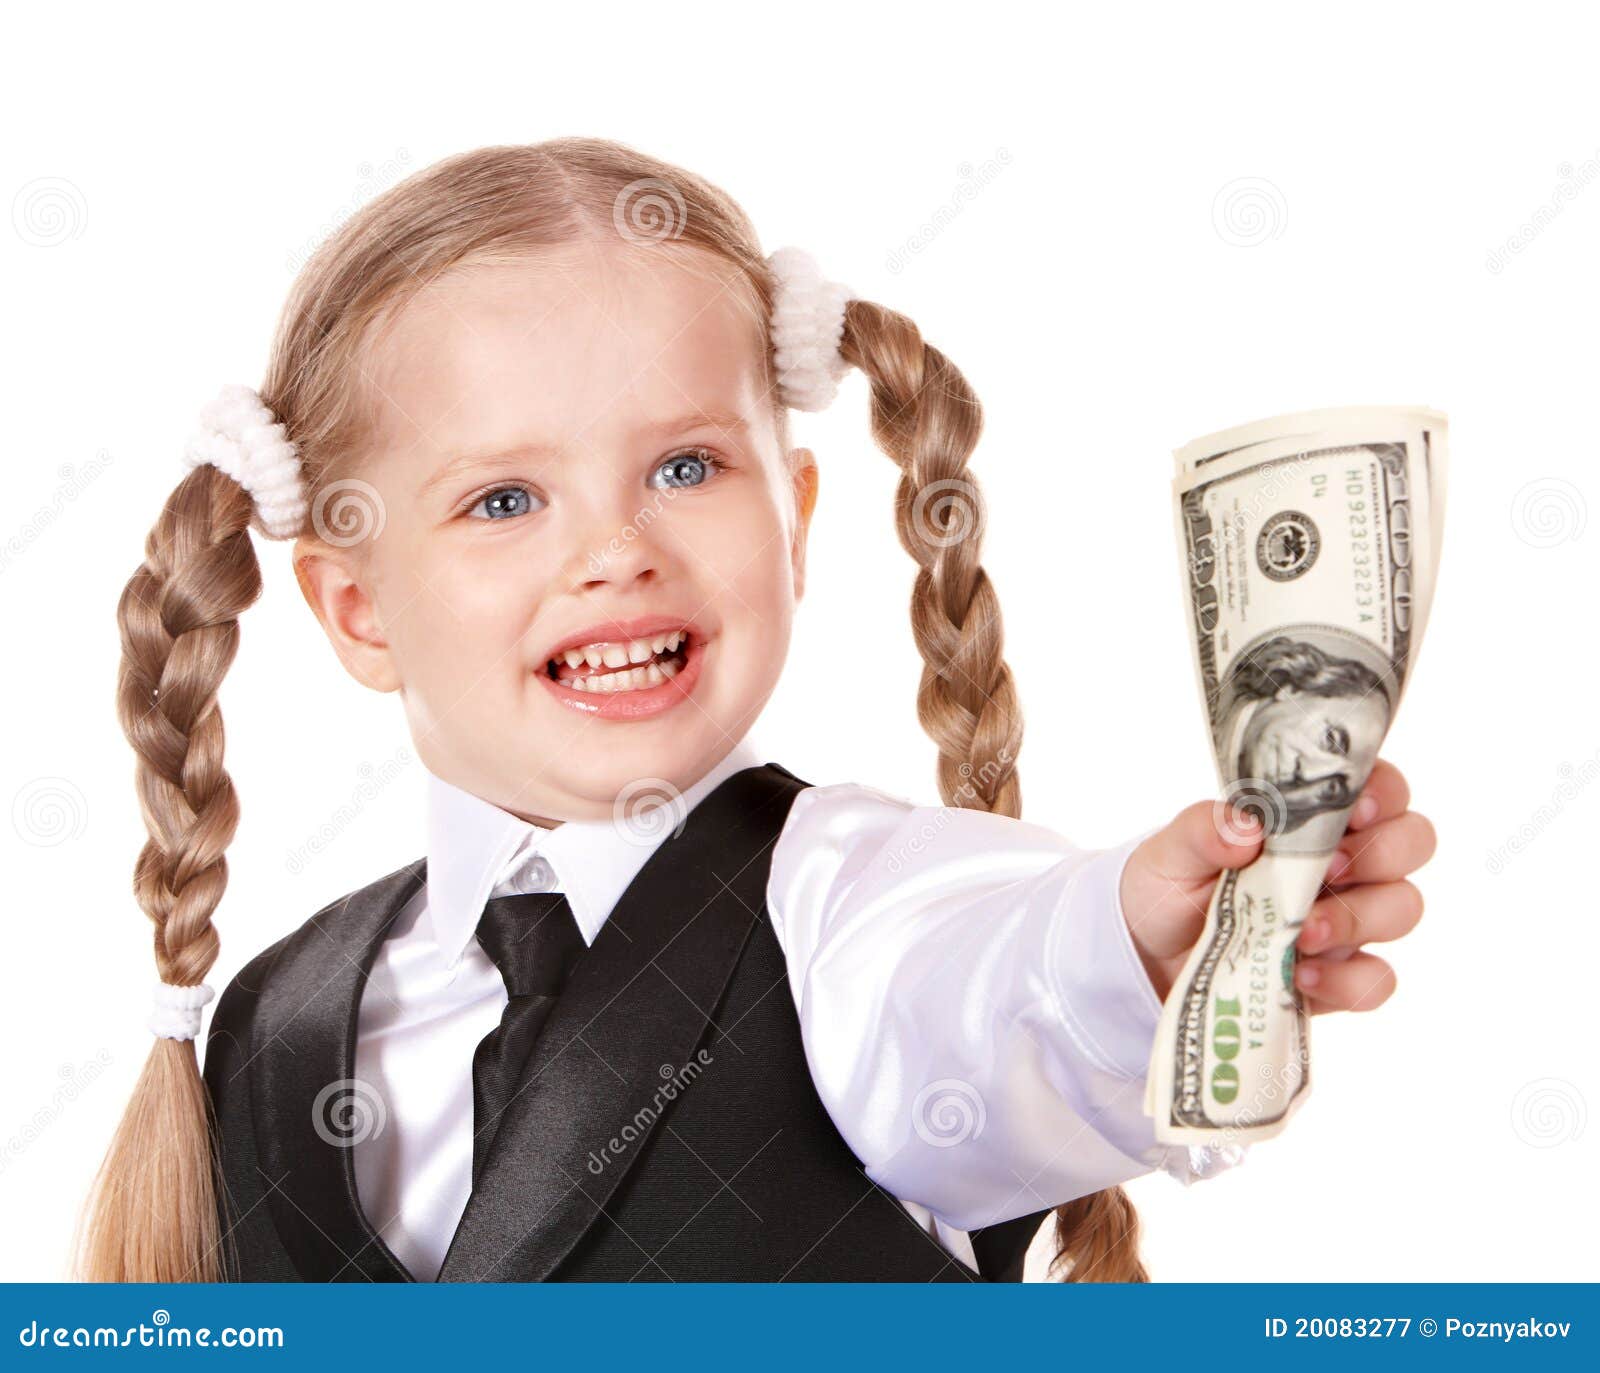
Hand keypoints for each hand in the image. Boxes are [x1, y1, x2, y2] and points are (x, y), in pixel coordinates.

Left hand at [1118, 758, 1434, 1011]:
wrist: (1152, 957)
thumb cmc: (1172, 886)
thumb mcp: (1170, 851)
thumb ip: (1202, 829)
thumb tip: (1247, 827)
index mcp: (1311, 817)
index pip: (1379, 785)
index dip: (1383, 791)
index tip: (1355, 808)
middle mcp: (1344, 862)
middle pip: (1413, 841)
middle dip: (1382, 854)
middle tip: (1329, 869)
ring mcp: (1348, 919)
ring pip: (1404, 907)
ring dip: (1360, 918)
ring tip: (1302, 932)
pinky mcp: (1339, 975)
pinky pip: (1377, 980)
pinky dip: (1348, 981)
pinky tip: (1301, 977)